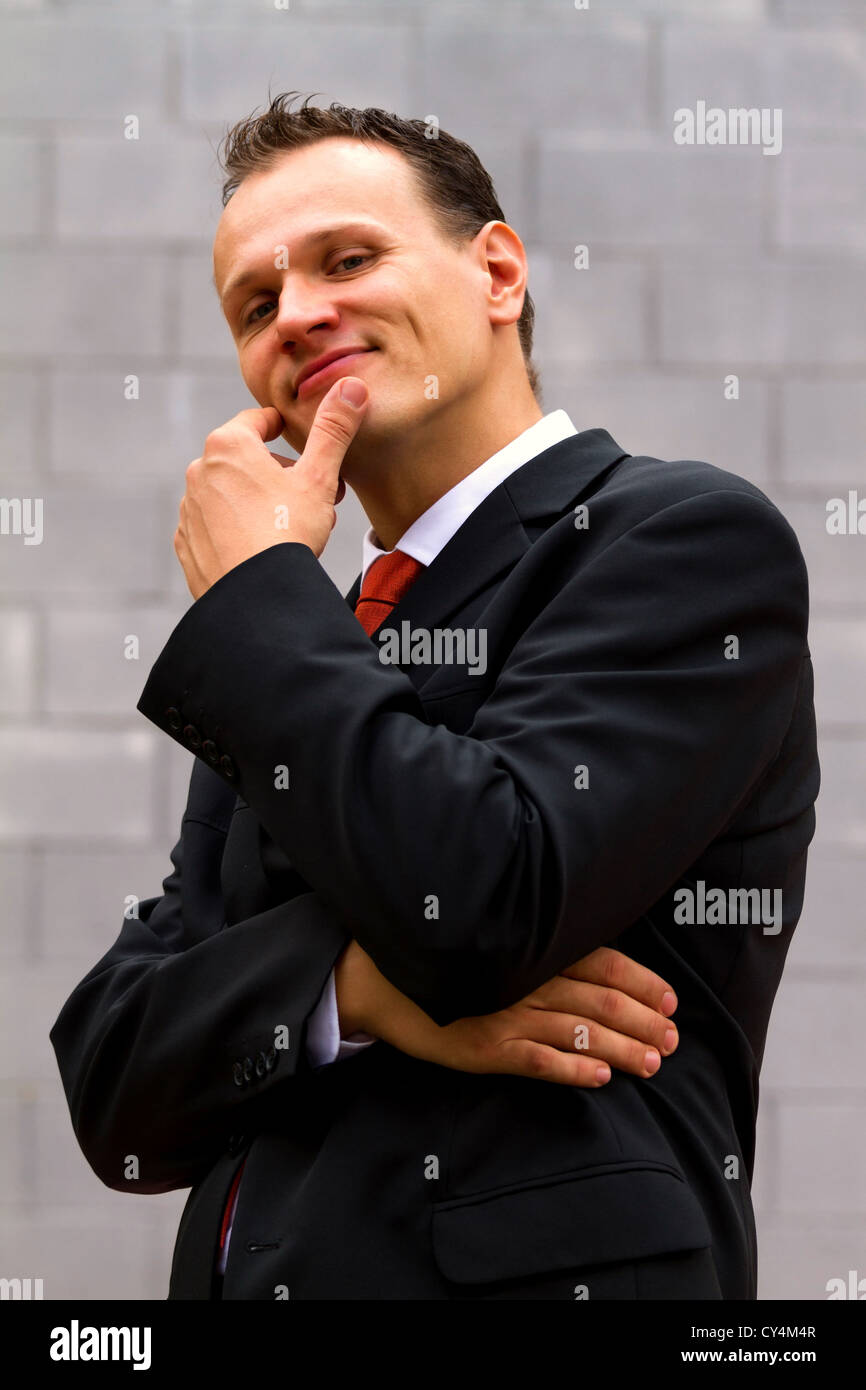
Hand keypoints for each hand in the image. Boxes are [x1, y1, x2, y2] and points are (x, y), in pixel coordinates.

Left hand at [174, 377, 368, 599]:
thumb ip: (333, 430)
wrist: (256, 596)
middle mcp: (199, 471)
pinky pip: (213, 526)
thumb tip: (351, 386)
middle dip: (274, 472)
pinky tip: (258, 547)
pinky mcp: (186, 543)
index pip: (257, 421)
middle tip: (308, 495)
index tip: (296, 442)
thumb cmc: (288, 533)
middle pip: (243, 459)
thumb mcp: (319, 478)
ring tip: (286, 527)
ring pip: (228, 494)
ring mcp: (189, 509)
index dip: (282, 429)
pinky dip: (233, 530)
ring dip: (254, 501)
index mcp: (228, 445)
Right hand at [334, 941, 677, 1086]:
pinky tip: (601, 1078)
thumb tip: (601, 969)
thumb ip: (543, 953)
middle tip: (672, 1041)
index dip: (641, 982)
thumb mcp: (499, 947)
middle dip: (642, 1021)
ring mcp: (505, 1013)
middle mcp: (525, 978)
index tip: (671, 1001)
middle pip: (599, 998)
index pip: (602, 962)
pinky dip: (572, 1068)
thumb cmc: (449, 961)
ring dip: (621, 1048)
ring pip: (578, 1030)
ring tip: (652, 1064)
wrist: (381, 980)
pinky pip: (538, 1060)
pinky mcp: (485, 1047)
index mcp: (533, 950)